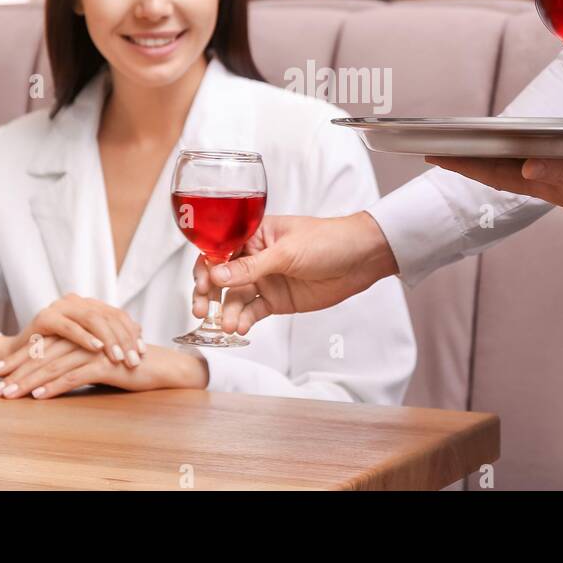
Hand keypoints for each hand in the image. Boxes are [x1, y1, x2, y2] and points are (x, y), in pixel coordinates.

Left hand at [0, 336, 207, 399]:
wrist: (160, 366)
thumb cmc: (128, 364)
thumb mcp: (96, 359)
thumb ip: (75, 357)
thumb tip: (48, 370)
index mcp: (79, 334)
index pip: (42, 346)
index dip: (18, 360)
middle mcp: (83, 337)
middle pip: (42, 355)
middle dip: (16, 372)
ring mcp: (94, 348)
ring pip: (53, 365)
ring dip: (29, 382)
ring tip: (10, 395)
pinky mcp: (105, 362)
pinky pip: (74, 375)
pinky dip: (55, 387)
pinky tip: (39, 397)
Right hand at [1, 294, 145, 369]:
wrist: (18, 358)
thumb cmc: (57, 356)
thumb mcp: (88, 347)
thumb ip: (110, 342)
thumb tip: (142, 345)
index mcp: (88, 305)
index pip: (117, 315)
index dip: (131, 332)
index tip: (143, 352)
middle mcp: (76, 301)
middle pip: (108, 316)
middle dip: (123, 339)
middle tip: (135, 360)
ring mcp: (59, 307)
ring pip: (92, 319)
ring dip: (108, 339)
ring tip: (120, 357)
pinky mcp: (44, 318)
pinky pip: (69, 327)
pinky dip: (84, 338)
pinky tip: (97, 349)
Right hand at [191, 211, 398, 335]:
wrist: (361, 260)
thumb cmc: (328, 241)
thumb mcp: (287, 252)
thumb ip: (251, 267)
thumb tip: (217, 275)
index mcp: (254, 234)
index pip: (219, 249)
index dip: (205, 266)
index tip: (201, 284)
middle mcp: (255, 257)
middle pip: (221, 277)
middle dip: (209, 294)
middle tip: (202, 310)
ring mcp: (265, 279)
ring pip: (235, 297)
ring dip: (228, 312)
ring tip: (229, 325)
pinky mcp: (277, 300)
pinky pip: (253, 311)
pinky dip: (244, 320)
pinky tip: (240, 328)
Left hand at [425, 156, 562, 247]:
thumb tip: (526, 168)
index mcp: (552, 188)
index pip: (497, 174)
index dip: (465, 164)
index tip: (433, 154)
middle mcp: (554, 188)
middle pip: (500, 172)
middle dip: (469, 161)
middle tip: (438, 150)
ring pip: (518, 170)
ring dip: (492, 160)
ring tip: (469, 151)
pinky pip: (542, 167)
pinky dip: (523, 158)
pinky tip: (523, 154)